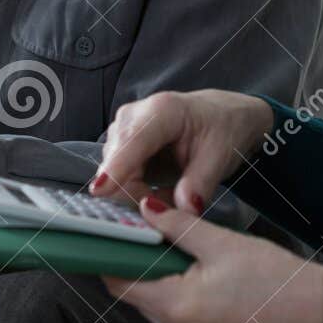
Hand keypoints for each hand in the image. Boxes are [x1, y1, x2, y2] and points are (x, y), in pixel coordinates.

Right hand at [91, 89, 273, 212]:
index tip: (100, 190)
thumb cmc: (221, 129)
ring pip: (115, 173)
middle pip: (118, 162)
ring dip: (139, 193)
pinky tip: (160, 188)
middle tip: (173, 205)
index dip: (116, 167)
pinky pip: (118, 177)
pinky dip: (137, 190)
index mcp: (163, 110)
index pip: (134, 141)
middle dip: (138, 192)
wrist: (220, 116)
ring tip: (173, 192)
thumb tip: (183, 212)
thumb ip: (200, 184)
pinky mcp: (120, 144)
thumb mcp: (220, 156)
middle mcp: (134, 115)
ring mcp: (123, 129)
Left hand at [104, 196, 322, 322]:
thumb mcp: (221, 243)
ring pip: (156, 302)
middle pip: (136, 292)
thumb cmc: (275, 279)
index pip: (119, 281)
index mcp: (175, 308)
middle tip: (151, 228)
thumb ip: (177, 225)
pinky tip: (198, 269)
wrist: (315, 313)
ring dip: (160, 275)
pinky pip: (176, 313)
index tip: (113, 229)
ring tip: (183, 247)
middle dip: (140, 260)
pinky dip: (177, 289)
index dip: (112, 253)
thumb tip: (146, 209)